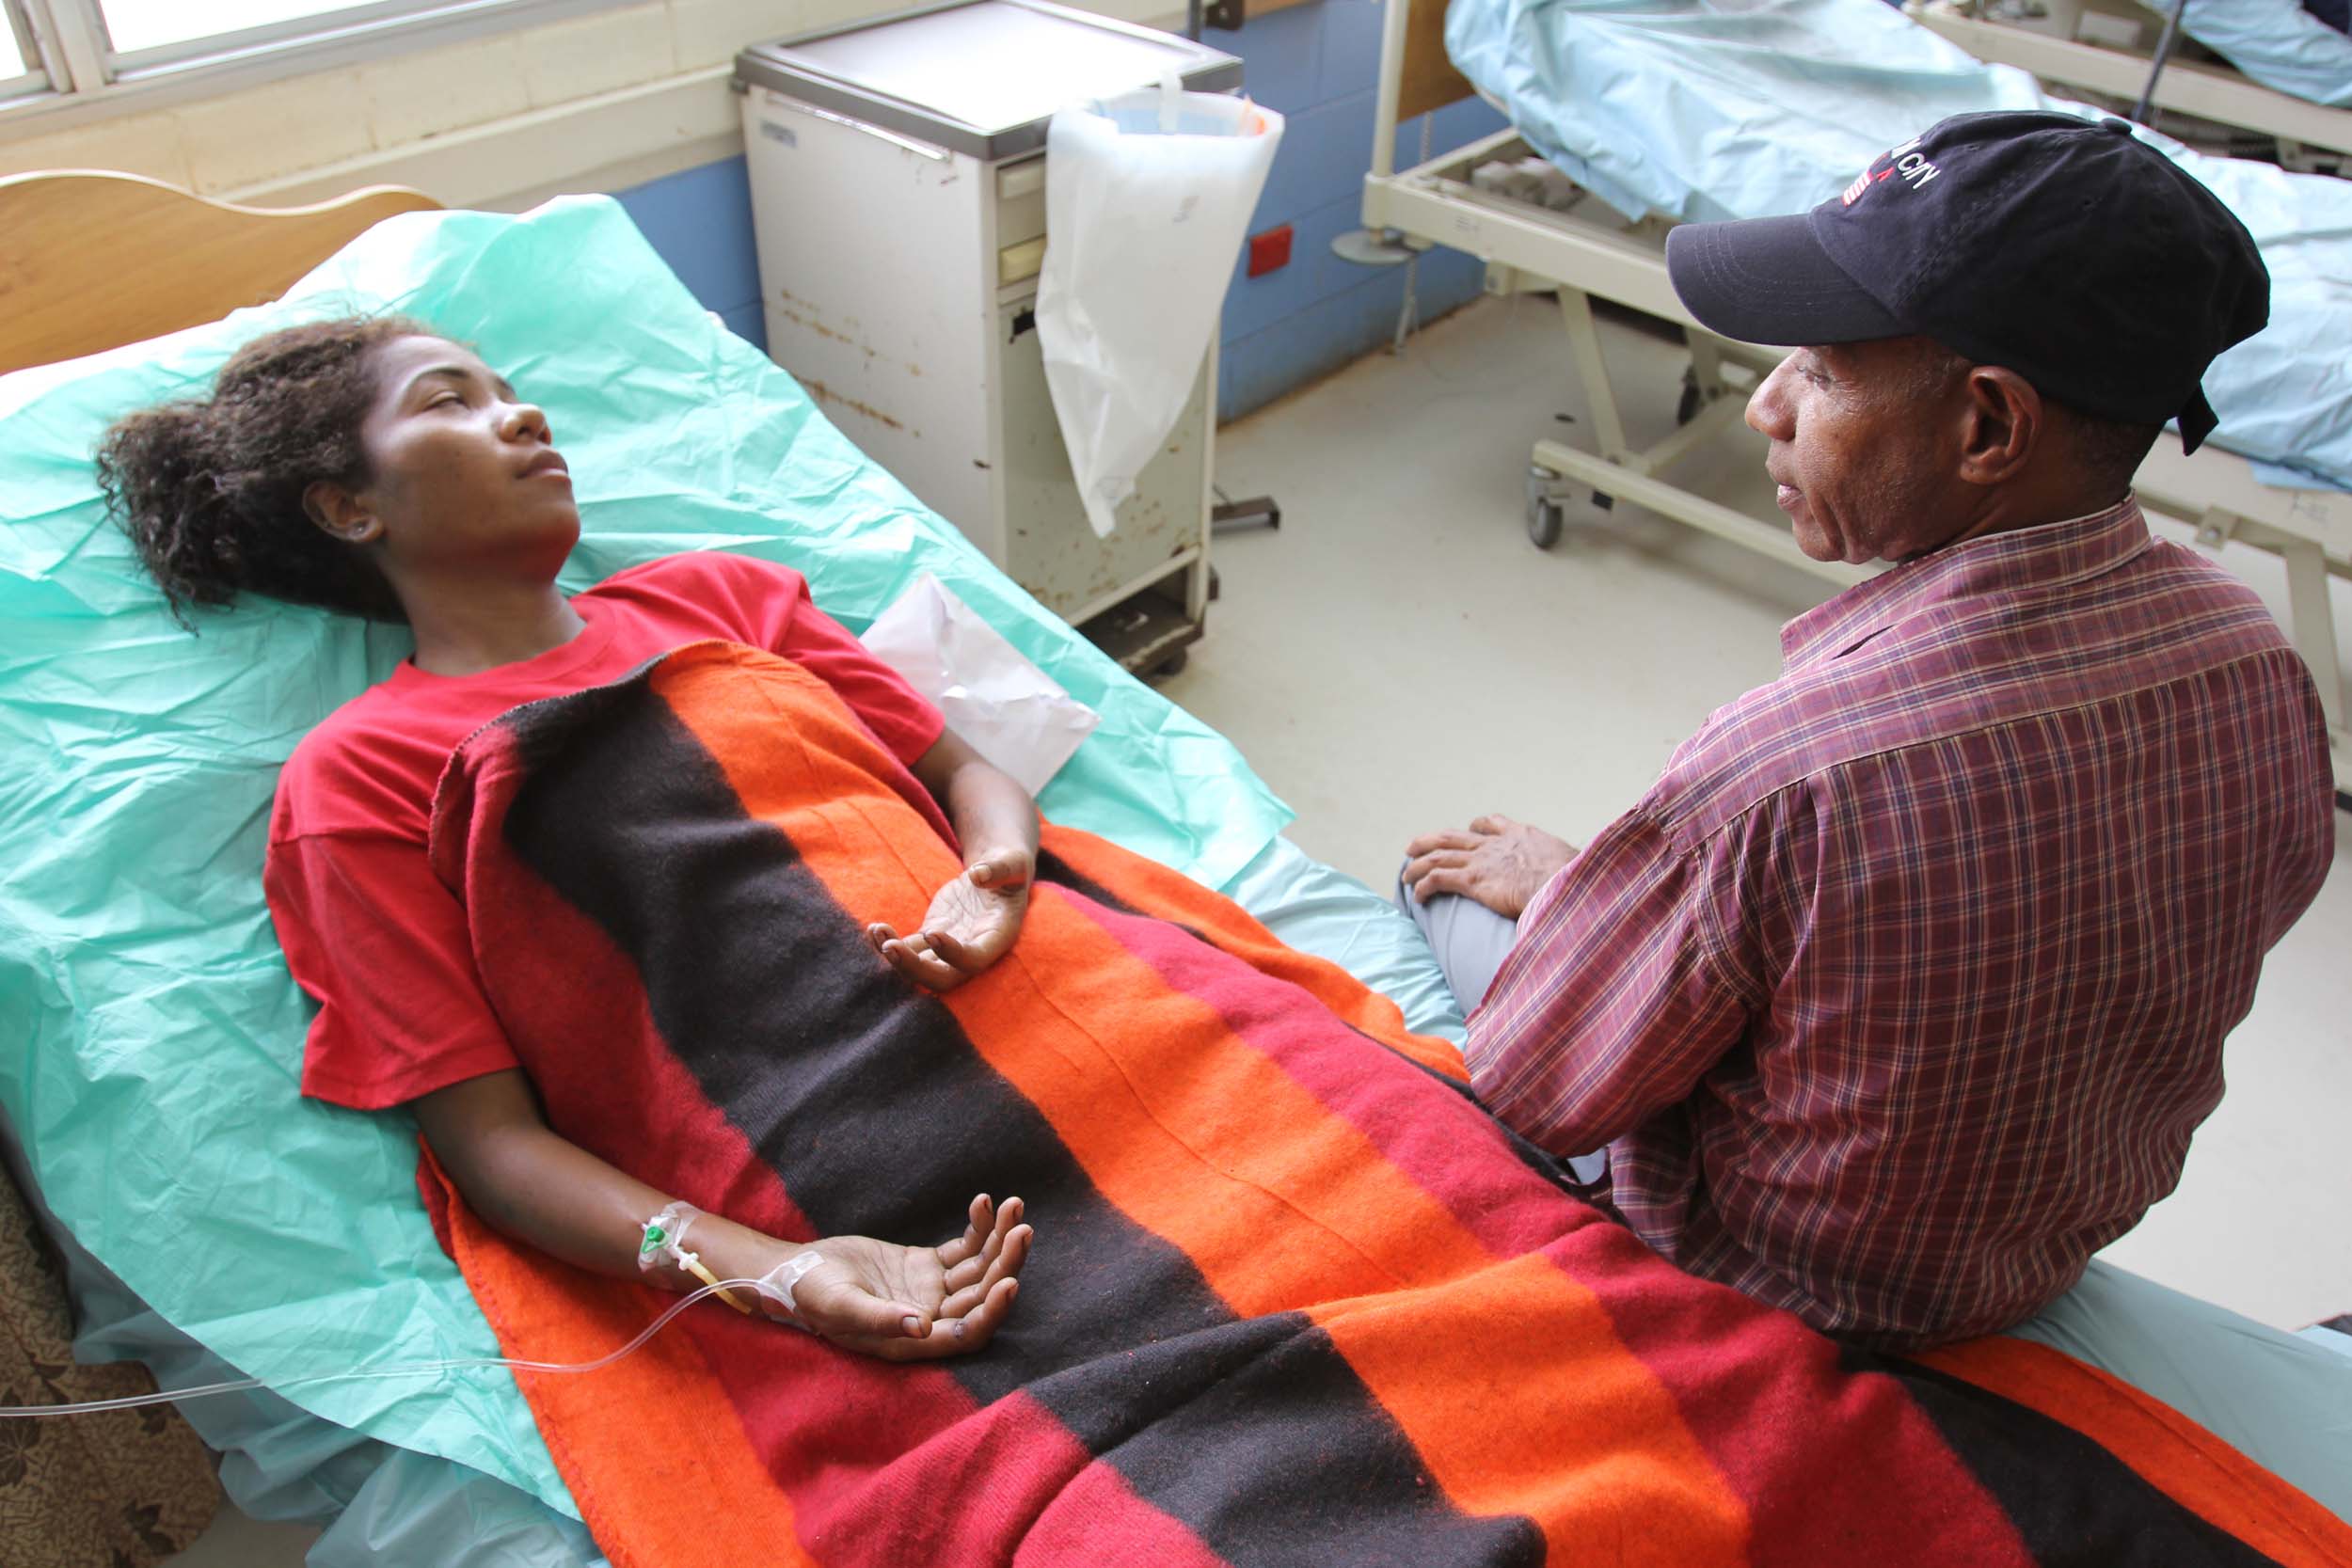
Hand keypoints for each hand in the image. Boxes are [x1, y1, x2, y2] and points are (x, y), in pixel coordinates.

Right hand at [769, 1194, 1031, 1360]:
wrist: (796, 1271)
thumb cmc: (810, 1295)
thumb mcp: (839, 1306)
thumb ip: (878, 1318)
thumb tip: (921, 1328)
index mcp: (913, 1341)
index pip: (966, 1333)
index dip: (991, 1313)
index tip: (1009, 1282)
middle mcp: (931, 1320)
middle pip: (982, 1296)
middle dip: (1006, 1264)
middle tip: (1021, 1229)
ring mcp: (932, 1292)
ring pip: (980, 1269)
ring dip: (999, 1240)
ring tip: (1014, 1205)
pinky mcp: (928, 1266)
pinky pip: (964, 1248)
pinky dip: (978, 1227)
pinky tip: (983, 1202)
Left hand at [868, 850, 1031, 990]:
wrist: (993, 877)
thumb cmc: (1009, 869)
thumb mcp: (1012, 863)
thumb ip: (1000, 868)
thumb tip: (978, 875)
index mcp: (997, 938)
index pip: (974, 960)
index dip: (953, 953)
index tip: (932, 932)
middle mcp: (973, 952)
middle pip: (943, 978)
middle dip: (914, 968)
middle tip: (890, 947)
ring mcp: (948, 949)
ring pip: (920, 968)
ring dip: (896, 958)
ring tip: (878, 931)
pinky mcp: (930, 939)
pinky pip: (908, 950)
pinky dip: (889, 945)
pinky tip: (874, 930)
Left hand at [1402, 814, 1576, 919]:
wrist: (1567, 883)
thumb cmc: (1576, 879)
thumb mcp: (1573, 865)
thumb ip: (1566, 869)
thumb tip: (1581, 881)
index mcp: (1521, 836)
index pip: (1493, 823)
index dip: (1476, 827)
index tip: (1469, 830)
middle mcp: (1496, 844)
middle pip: (1454, 835)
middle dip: (1431, 840)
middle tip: (1415, 846)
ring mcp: (1483, 861)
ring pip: (1438, 855)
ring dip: (1418, 864)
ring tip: (1406, 875)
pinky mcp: (1473, 880)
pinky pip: (1438, 878)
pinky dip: (1423, 885)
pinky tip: (1418, 895)